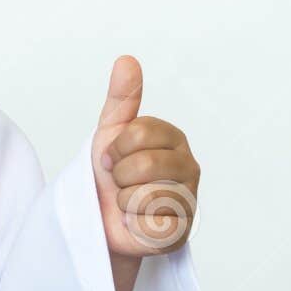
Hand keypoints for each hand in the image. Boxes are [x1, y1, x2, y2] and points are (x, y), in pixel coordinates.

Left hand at [91, 56, 200, 259]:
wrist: (101, 219)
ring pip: (145, 193)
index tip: (112, 156)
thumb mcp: (111, 132)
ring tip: (129, 202)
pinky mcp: (183, 231)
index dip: (115, 147)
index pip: (138, 133)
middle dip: (119, 175)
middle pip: (142, 164)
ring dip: (124, 200)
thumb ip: (122, 98)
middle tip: (120, 181)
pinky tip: (137, 221)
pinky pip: (150, 222)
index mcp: (174, 138)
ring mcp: (189, 199)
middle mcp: (189, 166)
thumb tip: (127, 60)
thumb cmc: (110, 174)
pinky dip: (133, 223)